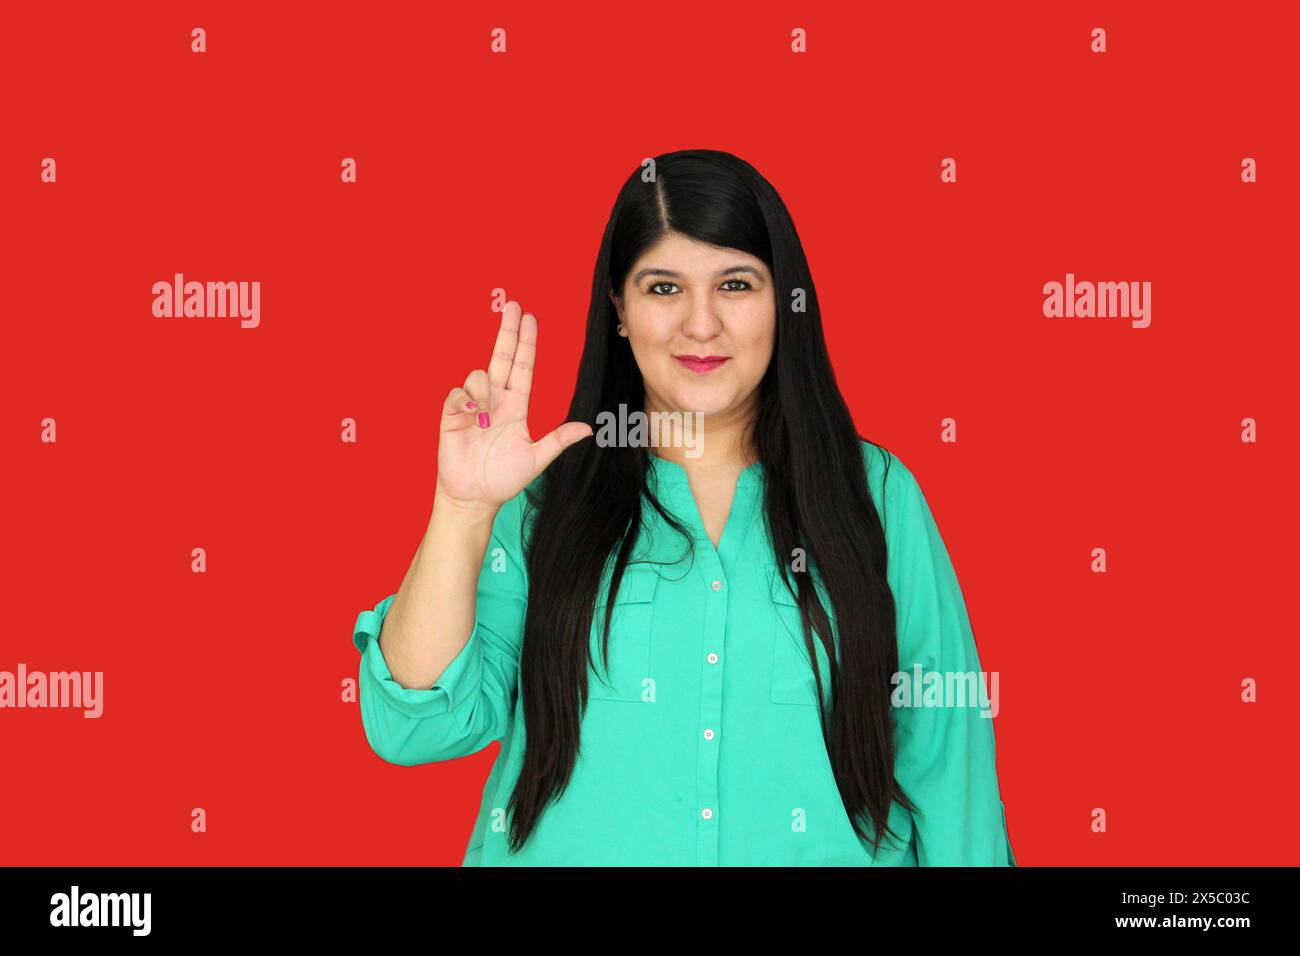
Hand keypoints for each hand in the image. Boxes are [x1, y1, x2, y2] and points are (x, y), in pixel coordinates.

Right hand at [434, 300, 592, 512]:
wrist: (474, 497)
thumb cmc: (503, 479)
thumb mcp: (536, 459)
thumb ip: (558, 441)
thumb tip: (588, 429)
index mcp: (516, 407)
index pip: (522, 367)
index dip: (526, 343)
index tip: (530, 318)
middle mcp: (495, 400)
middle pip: (502, 357)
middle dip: (508, 332)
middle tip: (513, 305)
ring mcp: (472, 406)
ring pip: (479, 375)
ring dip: (485, 390)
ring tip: (485, 418)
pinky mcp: (452, 416)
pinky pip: (457, 394)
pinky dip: (465, 400)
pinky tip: (471, 415)